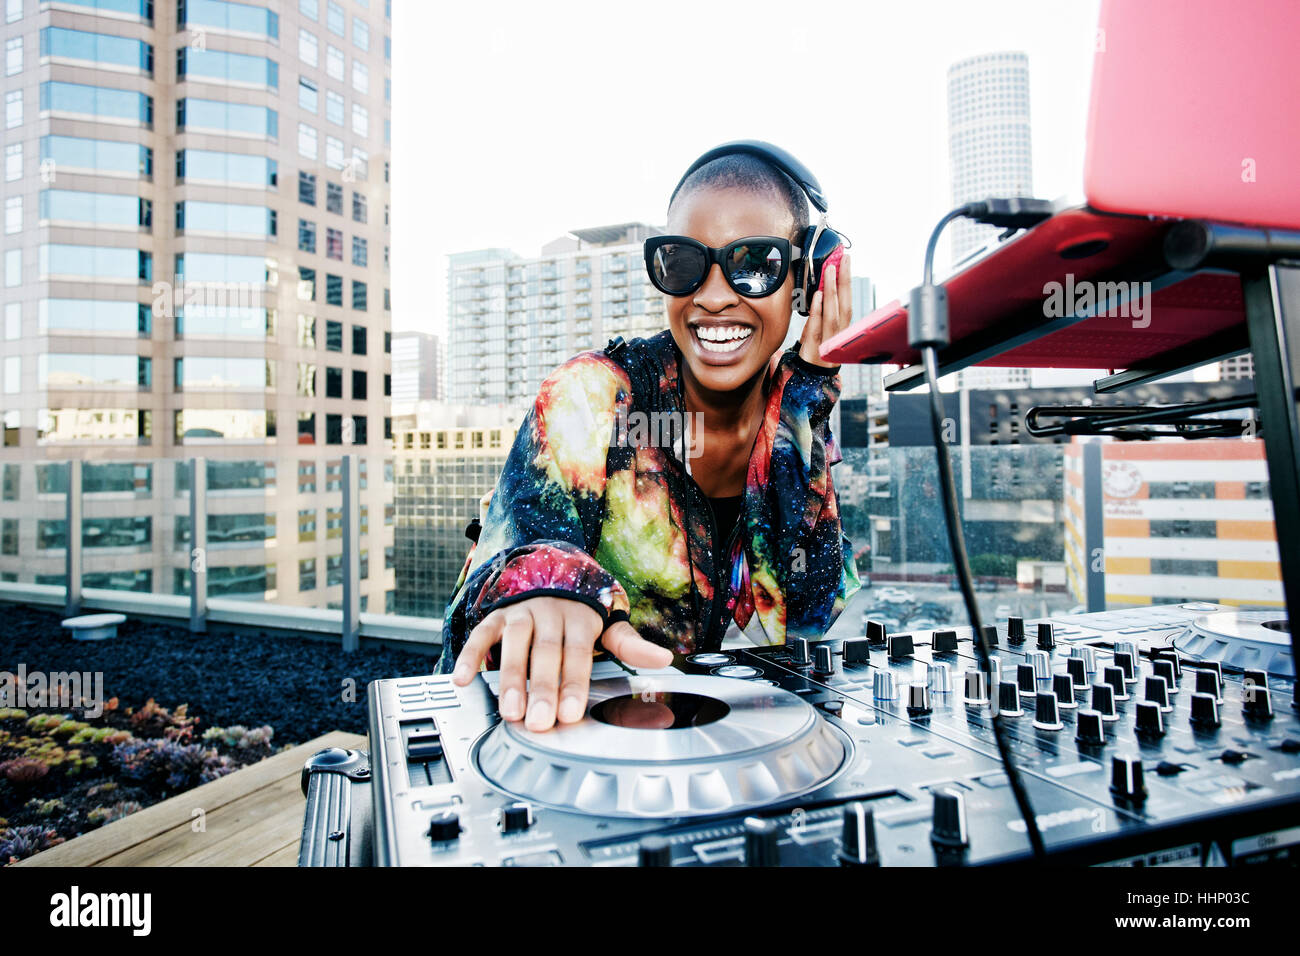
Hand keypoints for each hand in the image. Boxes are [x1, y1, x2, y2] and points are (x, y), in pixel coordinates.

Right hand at [451, 596, 673, 731]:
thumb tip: (664, 660)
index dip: (574, 684)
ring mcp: (520, 613)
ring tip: (510, 711)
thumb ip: (630, 645)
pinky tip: (463, 679)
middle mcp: (549, 612)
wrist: (547, 568)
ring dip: (511, 678)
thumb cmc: (579, 610)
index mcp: (580, 618)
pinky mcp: (495, 616)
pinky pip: (480, 634)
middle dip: (542, 690)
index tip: (571, 713)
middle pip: (546, 654)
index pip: (578, 654)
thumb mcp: (607, 623)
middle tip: (538, 722)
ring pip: (514, 645)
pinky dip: (469, 656)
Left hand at [798, 250, 851, 367]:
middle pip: (845, 303)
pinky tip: (818, 295)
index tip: (846, 261)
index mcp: (844, 327)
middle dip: (845, 280)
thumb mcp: (823, 330)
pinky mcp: (815, 348)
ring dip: (832, 290)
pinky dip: (818, 310)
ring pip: (833, 313)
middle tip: (842, 259)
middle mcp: (840, 333)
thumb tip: (821, 288)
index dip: (847, 281)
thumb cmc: (818, 351)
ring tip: (829, 271)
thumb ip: (823, 312)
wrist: (813, 379)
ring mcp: (829, 341)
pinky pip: (817, 326)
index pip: (847, 300)